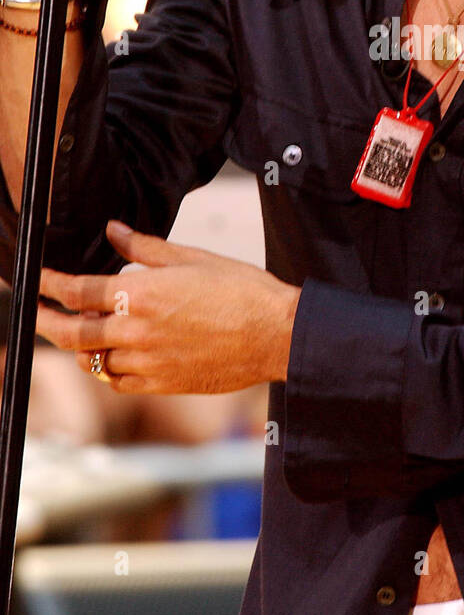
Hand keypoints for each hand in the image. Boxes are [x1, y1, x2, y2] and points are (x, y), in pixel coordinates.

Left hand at [35, 221, 299, 393]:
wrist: (276, 335)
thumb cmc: (242, 291)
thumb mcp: (193, 258)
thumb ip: (145, 248)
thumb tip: (114, 231)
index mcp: (143, 295)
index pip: (78, 291)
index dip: (52, 283)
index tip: (43, 277)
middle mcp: (137, 332)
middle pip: (71, 333)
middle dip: (47, 321)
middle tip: (37, 312)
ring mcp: (147, 363)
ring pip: (92, 360)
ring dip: (81, 346)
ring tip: (79, 333)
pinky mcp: (162, 383)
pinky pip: (117, 382)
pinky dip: (106, 369)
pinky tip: (110, 357)